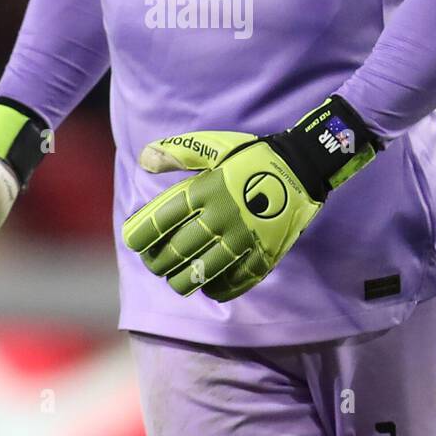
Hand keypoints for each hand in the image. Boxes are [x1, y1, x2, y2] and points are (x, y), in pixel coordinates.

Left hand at [122, 99, 379, 302]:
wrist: (302, 165)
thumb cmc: (251, 156)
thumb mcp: (213, 146)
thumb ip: (177, 153)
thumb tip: (144, 160)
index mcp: (206, 189)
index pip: (162, 219)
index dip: (142, 235)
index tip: (133, 242)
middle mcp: (222, 216)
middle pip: (179, 250)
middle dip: (159, 263)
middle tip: (153, 265)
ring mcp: (245, 238)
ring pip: (204, 271)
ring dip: (183, 281)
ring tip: (176, 281)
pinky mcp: (265, 253)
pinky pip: (237, 281)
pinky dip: (219, 289)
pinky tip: (209, 287)